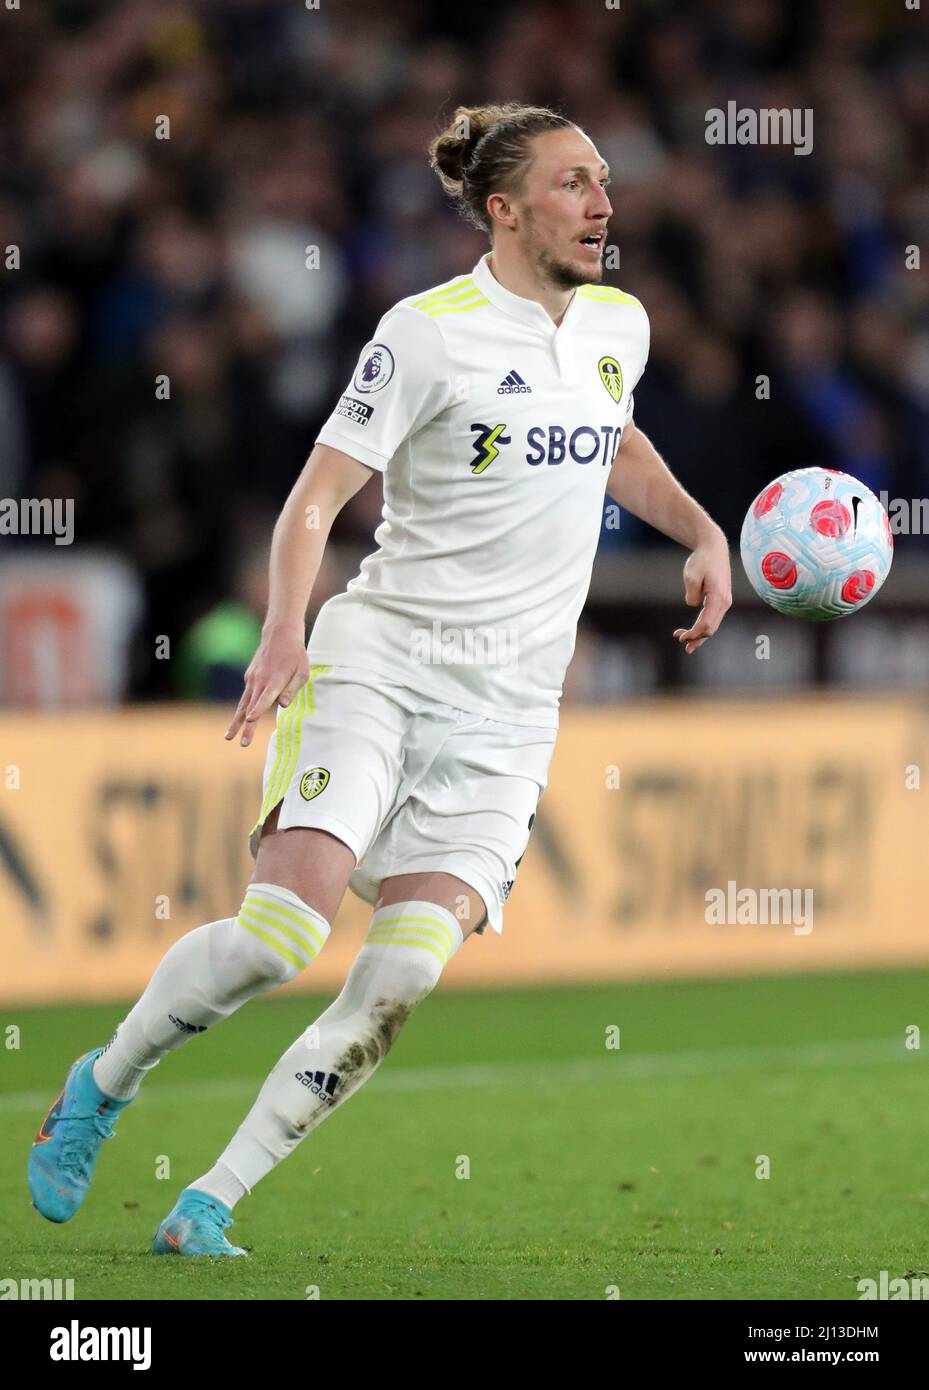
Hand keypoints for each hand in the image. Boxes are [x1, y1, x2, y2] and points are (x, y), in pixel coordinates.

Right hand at [225, 622, 307, 746]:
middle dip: (246, 726)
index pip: (266, 697)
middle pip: (251, 706)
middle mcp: (261, 680)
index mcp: (276, 679)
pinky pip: (247, 695)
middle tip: (242, 743)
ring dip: (236, 722)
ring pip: (243, 704)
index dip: (258, 709)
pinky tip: (243, 719)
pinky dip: (243, 708)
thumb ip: (292, 689)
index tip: (250, 719)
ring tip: (229, 737)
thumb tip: (283, 705)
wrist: (279, 634)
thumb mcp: (302, 671)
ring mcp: (253, 679)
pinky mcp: (249, 677)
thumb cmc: (296, 655)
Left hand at [673, 529, 731, 654]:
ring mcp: (724, 601)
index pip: (707, 624)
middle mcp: (725, 602)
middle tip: (680, 641)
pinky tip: (692, 630)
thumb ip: (692, 593)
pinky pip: (712, 618)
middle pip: (711, 628)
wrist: (714, 547)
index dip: (694, 634)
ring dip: (699, 634)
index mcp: (719, 598)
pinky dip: (702, 625)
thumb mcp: (691, 575)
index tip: (680, 637)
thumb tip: (694, 605)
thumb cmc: (702, 560)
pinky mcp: (721, 600)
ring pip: (713, 625)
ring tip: (684, 641)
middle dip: (696, 638)